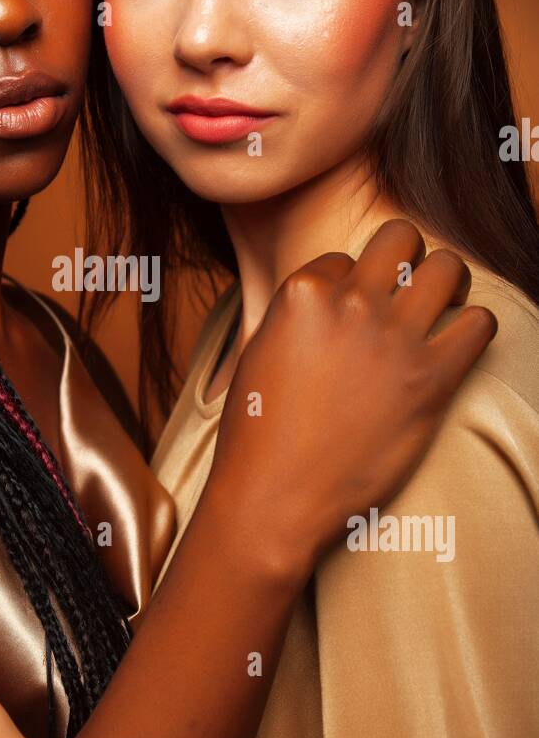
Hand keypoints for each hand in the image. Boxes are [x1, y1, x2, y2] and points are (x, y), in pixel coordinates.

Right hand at [208, 219, 495, 575]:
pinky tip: (457, 345)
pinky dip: (475, 328)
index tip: (350, 314)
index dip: (351, 284)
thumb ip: (292, 314)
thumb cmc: (257, 433)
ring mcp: (393, 340)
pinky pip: (480, 323)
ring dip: (448, 283)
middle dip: (408, 257)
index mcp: (302, 292)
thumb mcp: (257, 352)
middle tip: (410, 286)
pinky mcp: (431, 380)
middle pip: (401, 238)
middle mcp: (350, 305)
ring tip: (442, 305)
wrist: (273, 499)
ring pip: (448, 268)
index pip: (345, 257)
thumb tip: (319, 298)